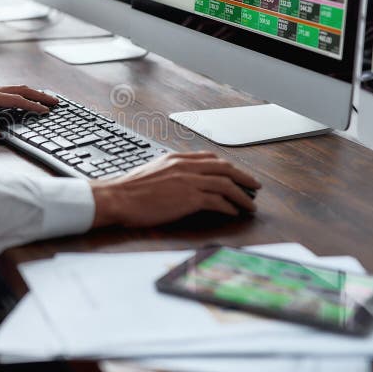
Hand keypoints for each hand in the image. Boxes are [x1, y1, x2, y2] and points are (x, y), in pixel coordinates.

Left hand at [0, 85, 58, 140]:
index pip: (16, 100)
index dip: (32, 105)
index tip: (45, 110)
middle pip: (20, 89)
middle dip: (39, 95)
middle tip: (54, 101)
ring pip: (13, 87)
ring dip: (30, 92)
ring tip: (43, 99)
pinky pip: (6, 89)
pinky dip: (18, 92)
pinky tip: (20, 98)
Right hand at [90, 152, 261, 226]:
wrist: (117, 198)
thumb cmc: (129, 190)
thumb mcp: (153, 173)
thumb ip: (171, 173)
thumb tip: (183, 183)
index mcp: (176, 159)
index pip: (210, 159)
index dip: (228, 167)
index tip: (236, 174)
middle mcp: (185, 166)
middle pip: (224, 168)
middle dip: (243, 177)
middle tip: (254, 187)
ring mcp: (188, 181)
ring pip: (225, 184)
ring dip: (241, 195)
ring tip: (250, 205)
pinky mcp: (188, 198)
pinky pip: (217, 201)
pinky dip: (229, 207)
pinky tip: (233, 213)